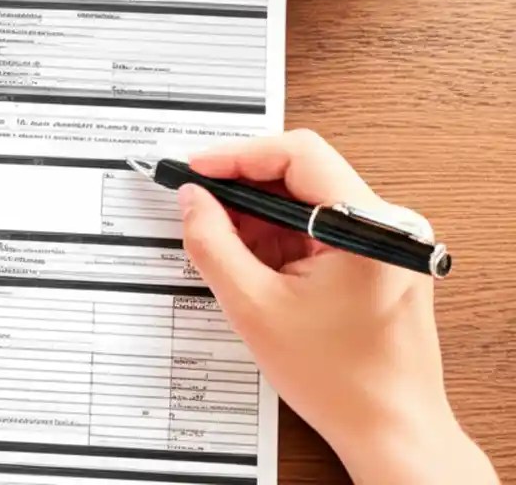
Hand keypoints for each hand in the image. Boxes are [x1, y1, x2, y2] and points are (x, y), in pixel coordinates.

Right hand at [179, 130, 495, 484]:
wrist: (390, 428)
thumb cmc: (342, 382)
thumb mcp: (254, 308)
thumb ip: (212, 244)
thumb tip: (193, 201)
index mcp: (369, 226)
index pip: (297, 154)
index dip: (236, 156)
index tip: (196, 169)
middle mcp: (389, 223)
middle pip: (302, 172)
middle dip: (243, 187)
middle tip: (198, 203)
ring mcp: (387, 239)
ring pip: (308, 200)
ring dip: (261, 216)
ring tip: (226, 247)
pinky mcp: (380, 255)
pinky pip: (320, 225)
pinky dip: (281, 237)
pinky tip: (256, 264)